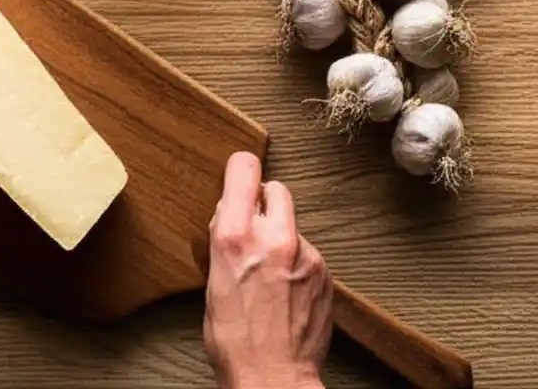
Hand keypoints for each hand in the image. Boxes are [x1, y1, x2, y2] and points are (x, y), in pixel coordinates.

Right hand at [203, 152, 332, 388]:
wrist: (273, 377)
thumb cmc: (233, 339)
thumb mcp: (213, 280)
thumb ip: (225, 239)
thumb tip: (231, 214)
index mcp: (234, 236)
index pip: (244, 170)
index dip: (241, 171)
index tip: (239, 177)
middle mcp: (273, 237)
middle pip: (274, 189)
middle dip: (264, 203)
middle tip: (254, 229)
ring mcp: (305, 253)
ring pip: (292, 223)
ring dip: (282, 236)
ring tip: (270, 273)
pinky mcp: (325, 271)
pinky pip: (308, 251)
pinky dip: (298, 262)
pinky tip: (286, 289)